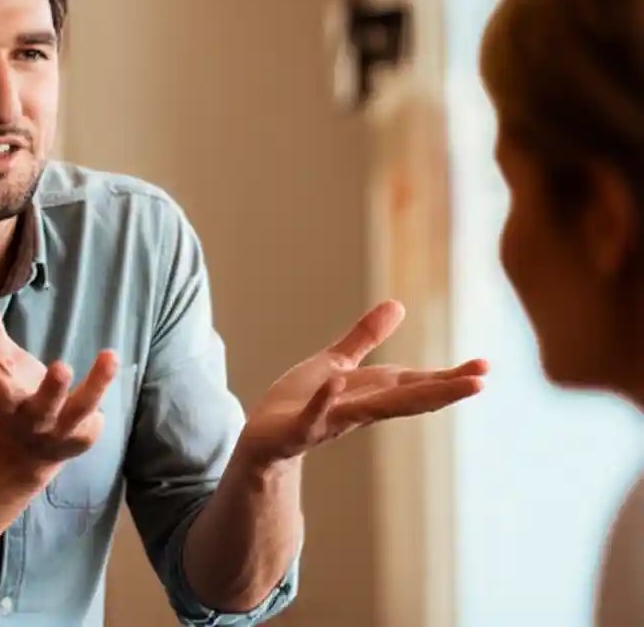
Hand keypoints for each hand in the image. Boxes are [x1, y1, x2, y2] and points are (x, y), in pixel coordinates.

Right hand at [0, 272, 118, 466]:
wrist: (23, 453)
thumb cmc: (12, 393)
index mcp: (7, 401)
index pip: (1, 395)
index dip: (1, 388)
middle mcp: (33, 419)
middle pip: (43, 406)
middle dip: (52, 390)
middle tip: (62, 367)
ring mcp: (60, 431)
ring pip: (80, 409)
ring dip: (96, 384)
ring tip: (109, 356)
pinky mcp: (83, 438)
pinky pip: (97, 419)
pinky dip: (104, 397)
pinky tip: (108, 373)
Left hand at [238, 300, 487, 465]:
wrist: (261, 441)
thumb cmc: (299, 402)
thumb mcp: (334, 364)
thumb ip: (365, 338)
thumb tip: (398, 304)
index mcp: (368, 393)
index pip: (414, 383)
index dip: (447, 377)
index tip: (485, 368)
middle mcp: (357, 410)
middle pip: (406, 399)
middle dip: (443, 390)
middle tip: (481, 382)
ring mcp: (328, 421)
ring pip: (372, 410)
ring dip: (407, 399)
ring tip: (444, 387)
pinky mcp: (296, 430)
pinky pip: (313, 416)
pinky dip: (325, 403)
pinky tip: (337, 385)